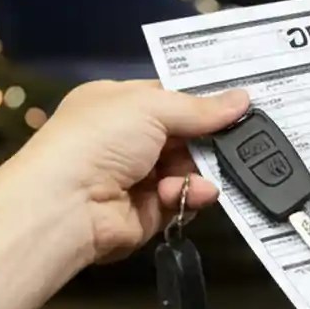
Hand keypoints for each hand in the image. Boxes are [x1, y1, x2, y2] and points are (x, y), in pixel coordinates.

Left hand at [10, 80, 249, 264]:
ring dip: (202, 169)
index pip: (168, 97)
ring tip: (209, 171)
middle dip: (211, 138)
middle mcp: (126, 139)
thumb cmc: (100, 139)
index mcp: (117, 104)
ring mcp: (137, 176)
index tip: (241, 101)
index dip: (203, 99)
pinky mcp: (148, 210)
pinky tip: (193, 192)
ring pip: (190, 167)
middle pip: (185, 134)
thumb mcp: (152, 107)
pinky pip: (184, 197)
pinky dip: (192, 194)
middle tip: (243, 136)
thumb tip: (244, 98)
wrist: (65, 205)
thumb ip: (201, 108)